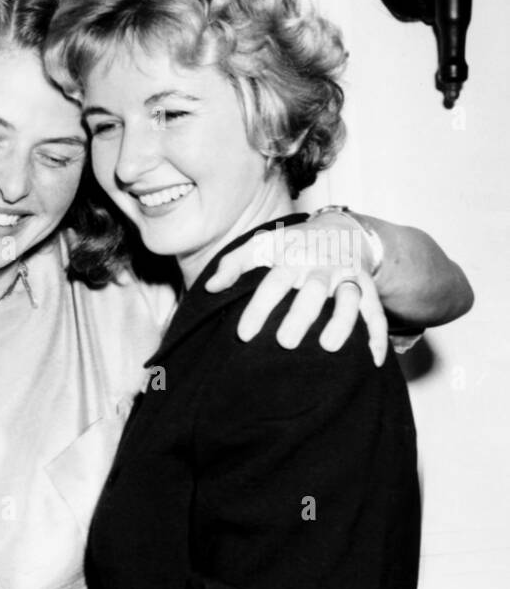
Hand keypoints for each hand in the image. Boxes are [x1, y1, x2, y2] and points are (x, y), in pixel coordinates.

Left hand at [207, 212, 387, 366]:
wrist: (341, 229)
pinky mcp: (367, 287)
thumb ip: (233, 264)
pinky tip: (374, 360)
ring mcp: (347, 276)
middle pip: (313, 290)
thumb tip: (210, 287)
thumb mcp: (261, 245)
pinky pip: (376, 311)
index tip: (244, 335)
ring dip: (343, 322)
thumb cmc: (292, 244)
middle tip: (285, 342)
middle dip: (301, 315)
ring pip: (350, 298)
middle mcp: (321, 266)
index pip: (274, 283)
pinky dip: (378, 335)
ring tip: (329, 347)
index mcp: (292, 257)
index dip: (259, 308)